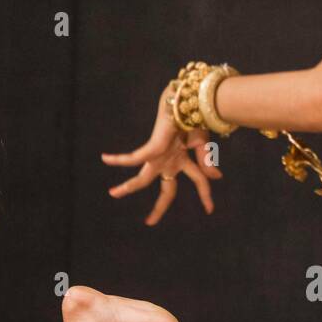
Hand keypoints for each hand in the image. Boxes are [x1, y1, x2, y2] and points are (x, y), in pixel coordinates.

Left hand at [101, 85, 222, 225]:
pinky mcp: (152, 148)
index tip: (210, 210)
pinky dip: (118, 159)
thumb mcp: (203, 144)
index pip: (197, 182)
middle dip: (159, 208)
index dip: (205, 195)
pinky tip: (104, 158)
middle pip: (166, 191)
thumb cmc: (196, 116)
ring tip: (113, 193)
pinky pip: (132, 158)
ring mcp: (160, 156)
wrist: (190, 99)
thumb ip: (206, 163)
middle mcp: (170, 161)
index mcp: (184, 160)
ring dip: (128, 187)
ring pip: (142, 180)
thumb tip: (216, 178)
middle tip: (149, 223)